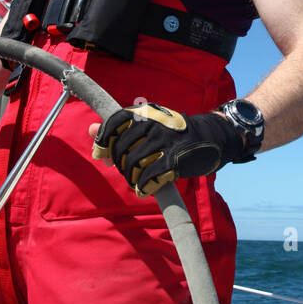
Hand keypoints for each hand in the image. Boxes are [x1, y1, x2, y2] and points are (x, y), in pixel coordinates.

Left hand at [90, 104, 246, 197]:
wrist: (212, 137)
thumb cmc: (174, 133)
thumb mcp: (149, 124)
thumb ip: (120, 127)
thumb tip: (90, 129)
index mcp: (145, 113)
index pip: (114, 122)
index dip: (103, 140)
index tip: (101, 156)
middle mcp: (153, 124)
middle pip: (122, 148)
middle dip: (120, 165)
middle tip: (126, 172)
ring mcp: (165, 142)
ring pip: (134, 164)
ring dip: (131, 178)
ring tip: (136, 182)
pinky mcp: (175, 159)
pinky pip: (149, 177)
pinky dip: (143, 187)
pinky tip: (144, 190)